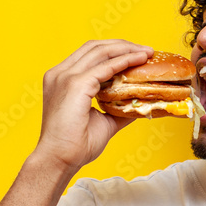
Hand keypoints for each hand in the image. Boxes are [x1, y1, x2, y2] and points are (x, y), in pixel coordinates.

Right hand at [34, 40, 153, 171]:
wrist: (59, 160)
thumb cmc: (74, 146)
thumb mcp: (102, 121)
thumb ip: (117, 108)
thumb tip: (138, 103)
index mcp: (61, 79)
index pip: (89, 54)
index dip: (114, 50)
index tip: (136, 53)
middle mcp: (60, 73)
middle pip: (95, 47)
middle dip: (123, 45)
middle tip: (145, 50)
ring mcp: (65, 77)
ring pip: (100, 51)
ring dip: (126, 49)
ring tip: (146, 52)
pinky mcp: (75, 84)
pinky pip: (105, 66)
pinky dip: (124, 60)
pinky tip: (139, 60)